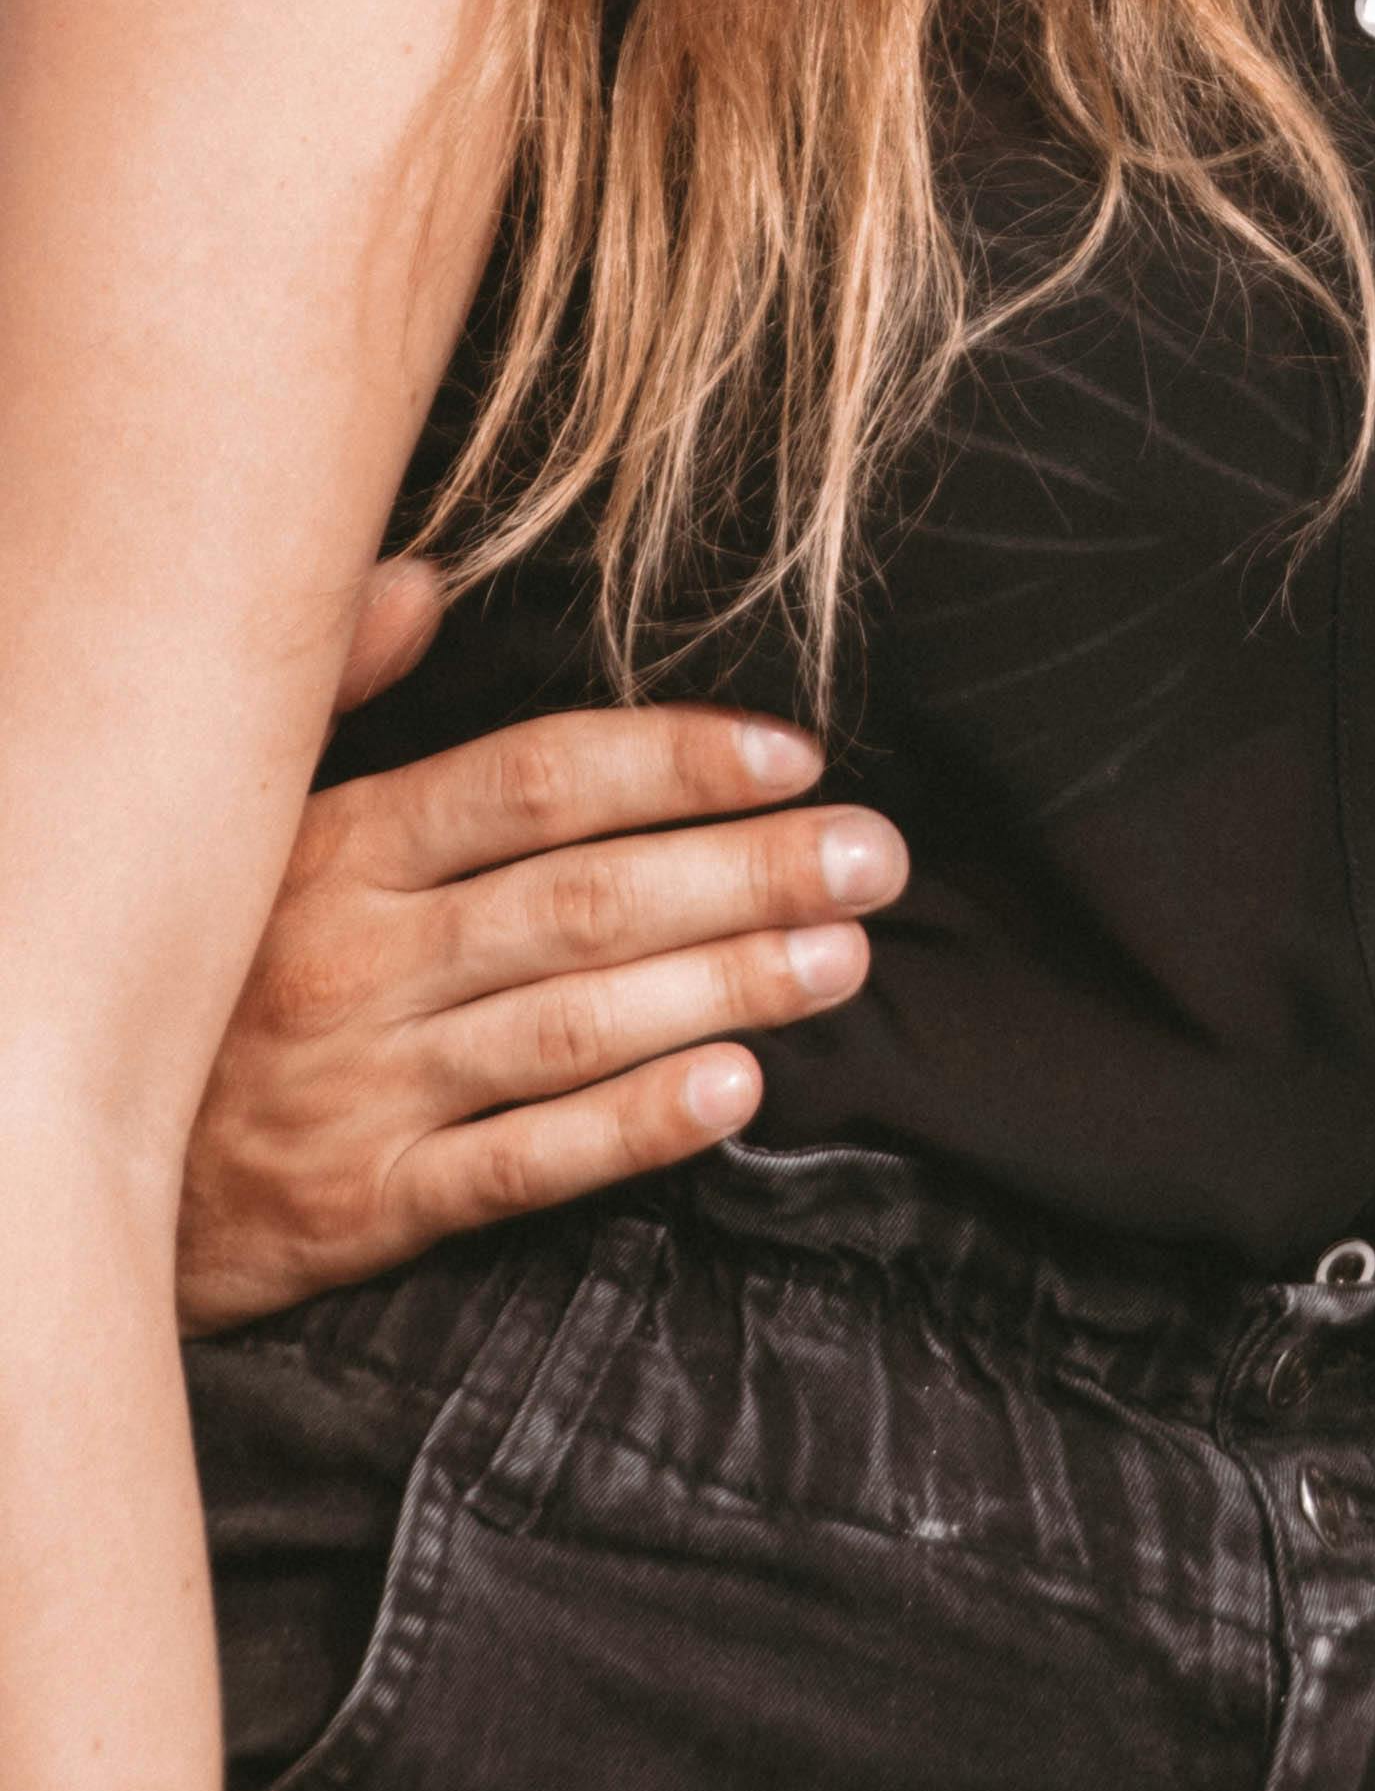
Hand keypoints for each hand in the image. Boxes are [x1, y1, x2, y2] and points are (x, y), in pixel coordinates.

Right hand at [176, 562, 907, 1332]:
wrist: (52, 1156)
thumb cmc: (185, 968)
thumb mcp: (235, 819)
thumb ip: (333, 692)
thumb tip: (423, 580)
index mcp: (340, 849)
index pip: (535, 781)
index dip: (672, 761)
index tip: (793, 754)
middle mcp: (357, 960)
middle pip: (585, 899)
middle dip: (747, 871)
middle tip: (877, 858)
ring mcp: (359, 1088)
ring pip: (575, 1023)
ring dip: (726, 985)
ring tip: (845, 958)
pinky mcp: (357, 1210)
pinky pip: (515, 1165)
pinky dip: (632, 1128)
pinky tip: (735, 1092)